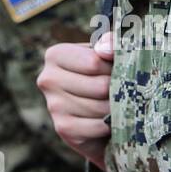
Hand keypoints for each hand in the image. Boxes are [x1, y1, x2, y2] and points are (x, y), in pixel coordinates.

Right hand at [37, 29, 114, 169]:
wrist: (94, 113)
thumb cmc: (101, 77)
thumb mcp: (106, 54)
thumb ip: (110, 43)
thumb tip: (106, 51)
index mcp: (55, 54)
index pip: (94, 62)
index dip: (114, 68)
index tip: (116, 71)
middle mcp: (48, 79)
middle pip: (100, 86)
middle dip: (118, 90)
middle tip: (122, 91)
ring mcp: (53, 105)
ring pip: (100, 108)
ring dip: (116, 109)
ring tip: (116, 105)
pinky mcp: (63, 128)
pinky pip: (97, 127)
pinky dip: (109, 125)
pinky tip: (108, 121)